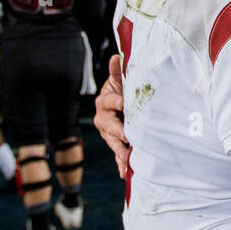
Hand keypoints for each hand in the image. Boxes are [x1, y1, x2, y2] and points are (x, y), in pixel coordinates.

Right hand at [94, 54, 128, 177]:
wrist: (118, 105)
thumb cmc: (121, 91)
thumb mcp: (120, 80)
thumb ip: (119, 72)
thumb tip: (117, 56)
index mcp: (105, 102)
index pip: (111, 101)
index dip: (117, 101)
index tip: (125, 103)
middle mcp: (103, 118)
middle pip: (109, 126)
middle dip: (118, 131)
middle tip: (126, 136)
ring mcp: (108, 133)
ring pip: (113, 142)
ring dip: (119, 152)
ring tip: (127, 159)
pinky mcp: (115, 144)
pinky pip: (116, 155)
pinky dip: (120, 164)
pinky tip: (124, 173)